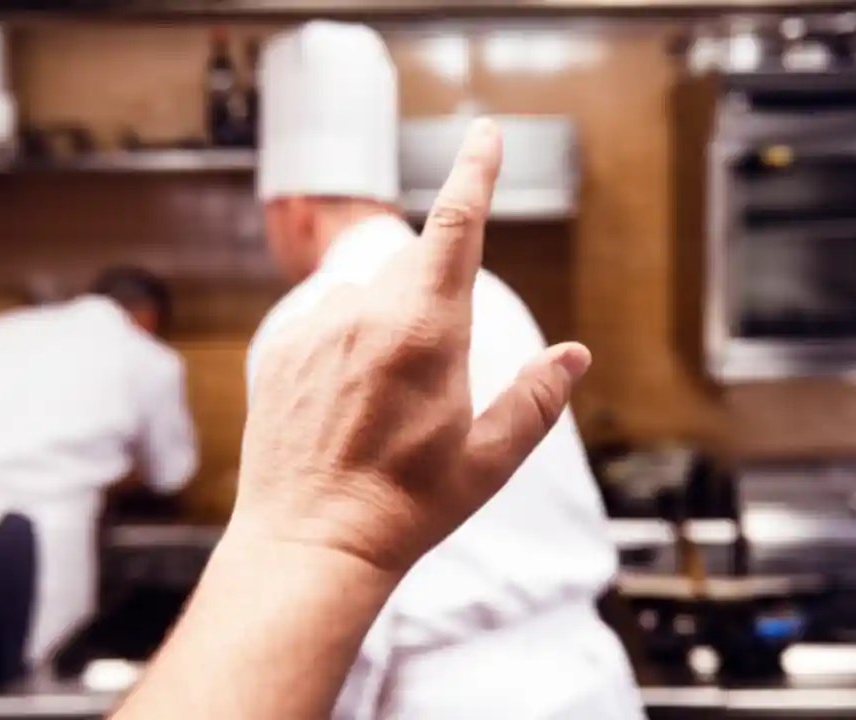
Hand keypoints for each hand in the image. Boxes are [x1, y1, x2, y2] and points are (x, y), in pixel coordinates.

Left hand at [233, 118, 591, 572]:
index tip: (484, 132)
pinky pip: (329, 323)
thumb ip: (536, 398)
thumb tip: (573, 355)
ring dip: (390, 326)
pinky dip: (347, 346)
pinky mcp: (282, 350)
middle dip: (436, 301)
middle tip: (433, 380)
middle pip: (416, 267)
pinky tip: (347, 408)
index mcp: (426, 330)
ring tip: (385, 408)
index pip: (458, 225)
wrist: (309, 542)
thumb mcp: (489, 460)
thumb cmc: (406, 505)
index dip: (475, 172)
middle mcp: (366, 313)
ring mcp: (317, 329)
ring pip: (370, 297)